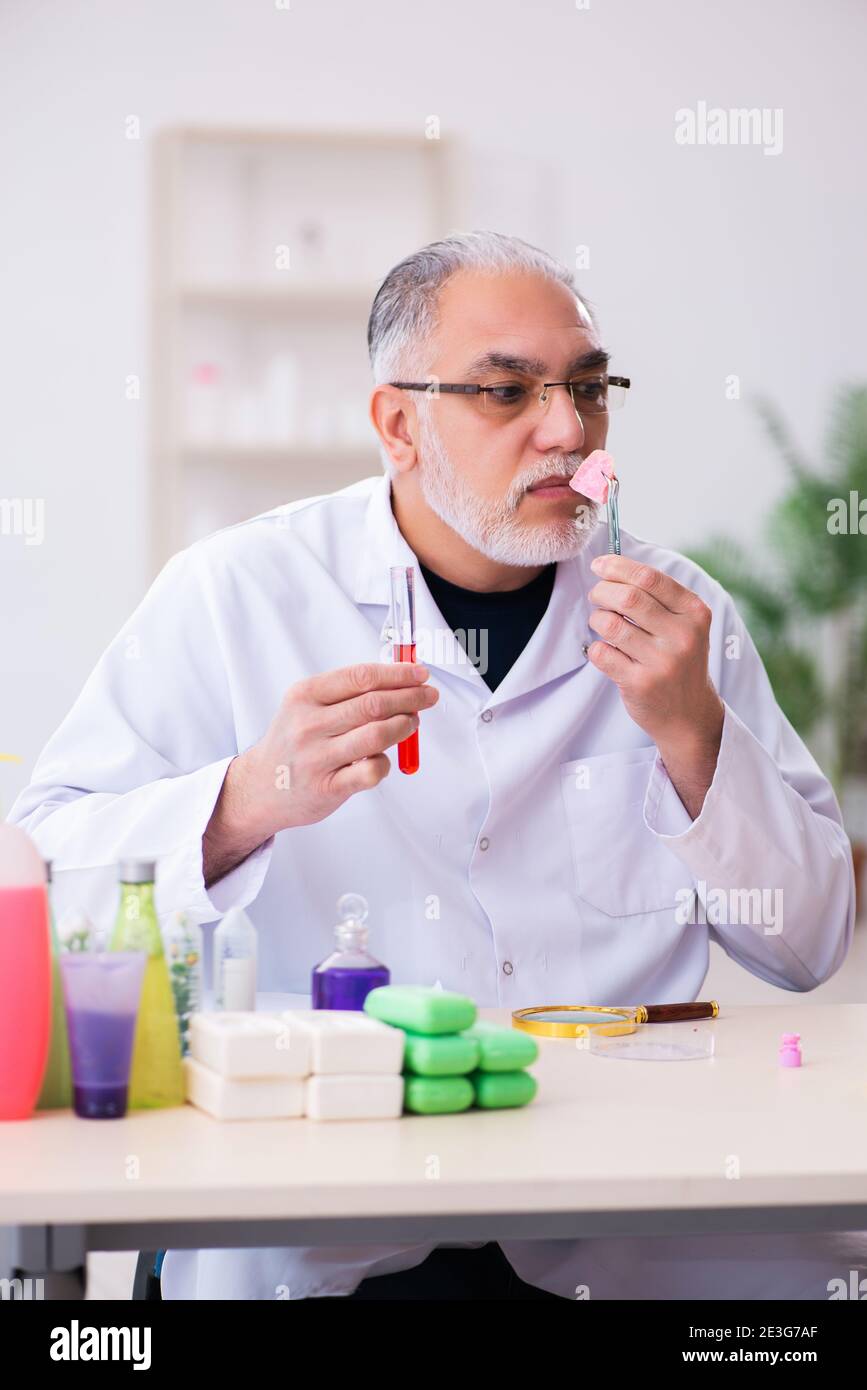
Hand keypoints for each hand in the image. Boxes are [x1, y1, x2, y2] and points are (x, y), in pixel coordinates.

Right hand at [230, 661, 437, 837]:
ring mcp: (317, 757)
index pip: (361, 677)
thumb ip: (348, 694)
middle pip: (373, 704)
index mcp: (304, 696)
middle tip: (427, 696)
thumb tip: (400, 681)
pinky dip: (386, 762)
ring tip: (411, 723)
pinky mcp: (327, 787)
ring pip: (377, 735)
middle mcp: (308, 724)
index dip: (397, 674)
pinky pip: (371, 771)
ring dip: (404, 726)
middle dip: (410, 697)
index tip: (419, 674)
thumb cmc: (292, 742)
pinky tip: (382, 758)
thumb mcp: (306, 707)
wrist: (261, 786)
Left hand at [586, 554, 723, 814]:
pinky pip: (601, 653)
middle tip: (596, 595)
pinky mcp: (640, 684)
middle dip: (602, 591)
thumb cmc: (680, 661)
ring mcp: (662, 662)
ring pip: (610, 625)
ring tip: (601, 624)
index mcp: (695, 614)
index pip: (650, 578)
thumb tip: (612, 566)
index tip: (599, 565)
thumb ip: (659, 597)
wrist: (689, 715)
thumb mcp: (686, 626)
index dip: (618, 567)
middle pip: (628, 598)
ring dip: (597, 619)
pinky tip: (607, 652)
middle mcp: (683, 636)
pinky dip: (597, 648)